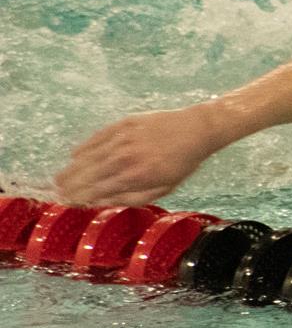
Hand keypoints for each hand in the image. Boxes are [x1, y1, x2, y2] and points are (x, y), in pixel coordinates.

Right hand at [54, 104, 229, 205]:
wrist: (197, 129)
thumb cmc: (183, 162)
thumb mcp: (164, 187)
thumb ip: (134, 197)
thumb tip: (105, 202)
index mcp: (135, 176)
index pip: (97, 190)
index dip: (79, 197)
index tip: (67, 203)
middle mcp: (124, 157)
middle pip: (88, 174)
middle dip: (70, 185)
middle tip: (58, 192)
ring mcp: (122, 139)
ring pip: (88, 156)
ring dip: (72, 169)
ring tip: (60, 178)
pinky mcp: (122, 124)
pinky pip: (97, 138)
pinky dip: (84, 148)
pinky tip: (75, 156)